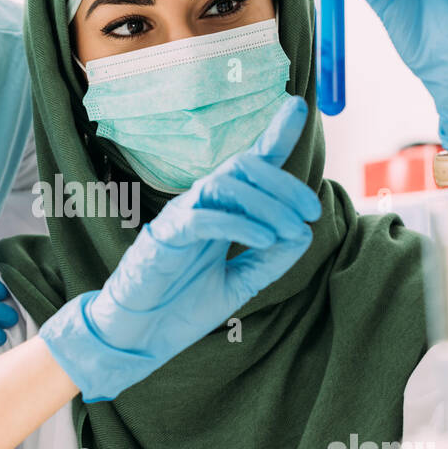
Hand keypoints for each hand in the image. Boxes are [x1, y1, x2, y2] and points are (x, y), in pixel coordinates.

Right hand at [39, 96, 321, 401]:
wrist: (137, 340)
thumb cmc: (178, 310)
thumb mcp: (238, 285)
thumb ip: (268, 261)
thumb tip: (302, 234)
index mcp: (217, 213)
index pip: (248, 167)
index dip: (273, 136)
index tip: (297, 108)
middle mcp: (199, 206)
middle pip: (244, 168)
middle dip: (284, 183)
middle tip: (310, 211)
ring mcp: (179, 218)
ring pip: (226, 185)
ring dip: (268, 203)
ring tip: (293, 229)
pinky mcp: (165, 237)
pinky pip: (204, 218)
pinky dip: (240, 224)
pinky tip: (266, 239)